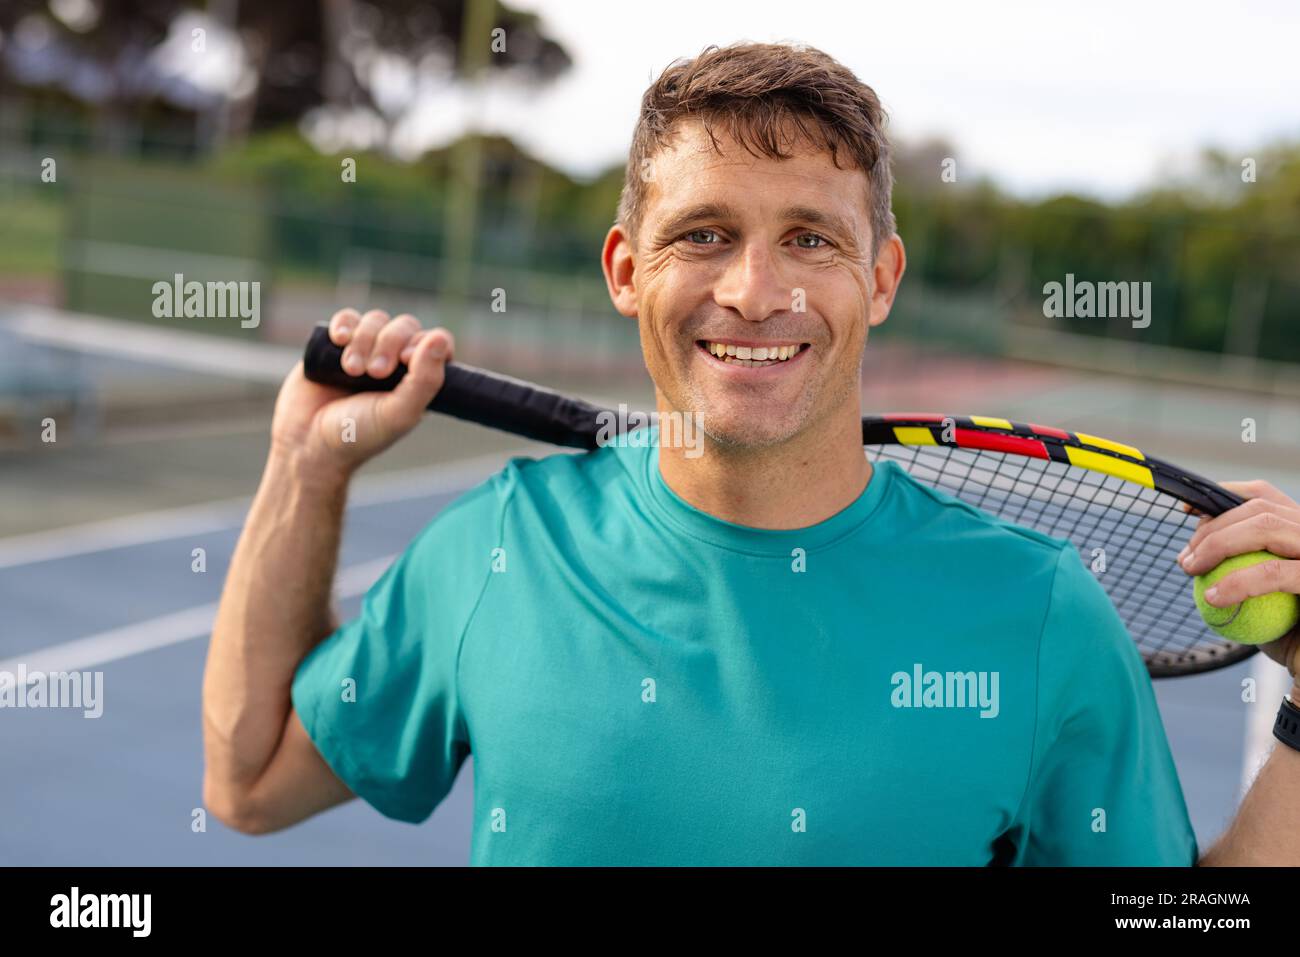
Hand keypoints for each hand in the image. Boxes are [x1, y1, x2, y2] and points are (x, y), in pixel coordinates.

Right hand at [270, 309, 453, 479]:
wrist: (308, 441)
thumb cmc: (360, 434)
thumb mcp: (399, 413)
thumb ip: (425, 380)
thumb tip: (440, 339)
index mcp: (419, 379)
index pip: (436, 343)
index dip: (423, 343)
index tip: (405, 360)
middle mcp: (396, 362)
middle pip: (405, 326)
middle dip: (389, 343)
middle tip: (375, 373)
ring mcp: (367, 350)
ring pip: (376, 320)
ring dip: (364, 340)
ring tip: (350, 370)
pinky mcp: (337, 344)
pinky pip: (347, 317)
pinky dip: (344, 325)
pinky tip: (339, 341)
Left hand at [1179, 480, 1299, 682]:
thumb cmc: (1287, 636)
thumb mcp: (1256, 598)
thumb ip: (1235, 568)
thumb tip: (1190, 551)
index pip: (1264, 497)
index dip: (1222, 496)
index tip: (1187, 511)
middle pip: (1260, 509)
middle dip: (1212, 528)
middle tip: (1185, 559)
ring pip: (1266, 527)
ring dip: (1217, 544)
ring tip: (1191, 570)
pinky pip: (1274, 572)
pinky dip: (1237, 581)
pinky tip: (1211, 597)